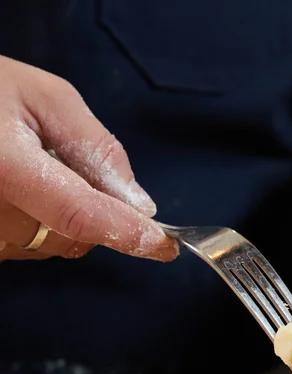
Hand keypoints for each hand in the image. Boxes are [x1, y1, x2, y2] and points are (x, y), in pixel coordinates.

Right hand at [0, 56, 175, 261]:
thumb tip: (138, 202)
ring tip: (30, 168)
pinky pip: (23, 247)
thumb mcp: (42, 95)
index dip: (127, 233)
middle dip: (94, 211)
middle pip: (73, 237)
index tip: (163, 246)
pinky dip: (36, 223)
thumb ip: (95, 146)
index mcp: (4, 167)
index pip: (80, 214)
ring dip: (61, 218)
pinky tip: (15, 188)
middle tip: (65, 164)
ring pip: (50, 246)